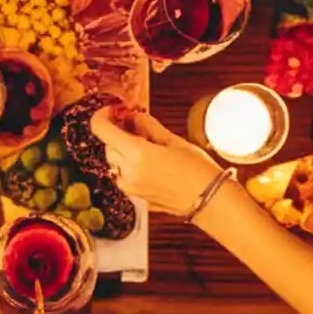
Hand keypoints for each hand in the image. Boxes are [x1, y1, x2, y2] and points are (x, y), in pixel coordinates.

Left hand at [90, 110, 221, 216]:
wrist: (211, 202)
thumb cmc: (198, 171)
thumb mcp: (174, 141)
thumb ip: (149, 127)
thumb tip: (135, 117)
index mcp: (136, 154)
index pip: (101, 129)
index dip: (102, 116)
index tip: (112, 110)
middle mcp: (128, 172)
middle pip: (108, 146)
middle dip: (117, 134)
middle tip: (135, 126)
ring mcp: (131, 188)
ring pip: (114, 163)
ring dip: (122, 151)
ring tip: (145, 145)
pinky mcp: (137, 198)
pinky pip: (124, 177)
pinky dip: (129, 166)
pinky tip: (149, 163)